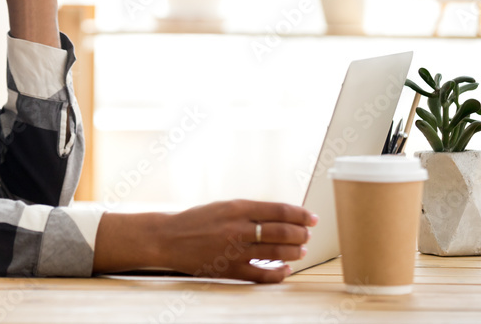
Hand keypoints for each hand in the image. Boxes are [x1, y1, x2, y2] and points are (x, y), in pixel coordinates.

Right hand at [156, 200, 316, 281]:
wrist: (169, 238)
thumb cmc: (197, 220)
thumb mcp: (224, 206)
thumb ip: (250, 211)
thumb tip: (281, 216)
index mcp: (237, 208)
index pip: (279, 210)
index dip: (300, 214)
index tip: (311, 218)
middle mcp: (238, 228)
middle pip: (282, 232)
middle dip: (301, 234)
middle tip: (307, 235)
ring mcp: (234, 250)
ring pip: (277, 252)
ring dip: (294, 252)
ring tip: (301, 250)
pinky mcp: (230, 269)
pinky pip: (262, 274)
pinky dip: (279, 273)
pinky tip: (285, 270)